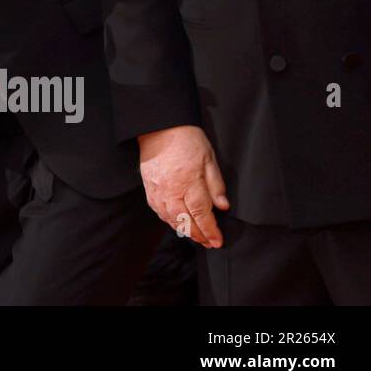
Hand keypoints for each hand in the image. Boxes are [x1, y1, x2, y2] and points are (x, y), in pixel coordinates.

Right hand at [137, 125, 229, 247]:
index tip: (217, 240)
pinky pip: (158, 210)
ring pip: (170, 219)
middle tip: (208, 243)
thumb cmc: (186, 139)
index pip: (202, 214)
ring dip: (183, 230)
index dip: (210, 230)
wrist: (159, 127)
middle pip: (185, 221)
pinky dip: (168, 220)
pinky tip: (176, 222)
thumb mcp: (209, 158)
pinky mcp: (148, 188)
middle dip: (198, 235)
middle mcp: (171, 190)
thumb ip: (216, 184)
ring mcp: (157, 190)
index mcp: (189, 182)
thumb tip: (223, 206)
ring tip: (195, 236)